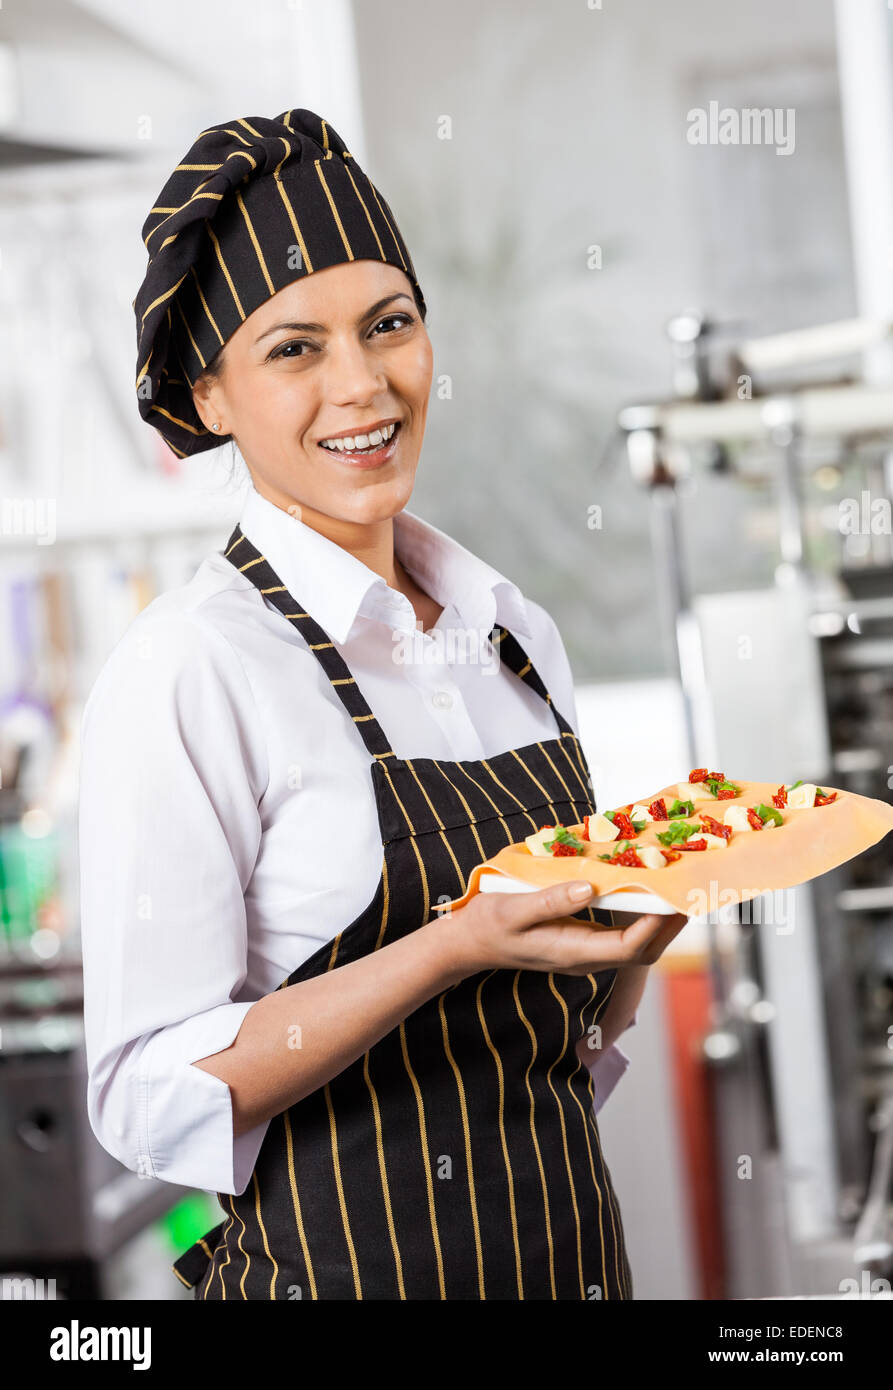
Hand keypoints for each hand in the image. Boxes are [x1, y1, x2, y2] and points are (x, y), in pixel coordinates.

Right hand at [440, 880, 688, 978]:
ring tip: (677, 887)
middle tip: (692, 891)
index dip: (656, 927)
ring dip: (659, 920)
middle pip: (643, 950)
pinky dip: (640, 915)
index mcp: (574, 952)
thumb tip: (588, 888)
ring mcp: (586, 951)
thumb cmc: (489, 925)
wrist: (470, 943)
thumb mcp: (513, 910)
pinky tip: (645, 890)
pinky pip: (621, 932)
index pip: (629, 947)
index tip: (674, 899)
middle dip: (670, 926)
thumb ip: (551, 901)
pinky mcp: (583, 939)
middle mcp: (586, 957)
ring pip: (636, 943)